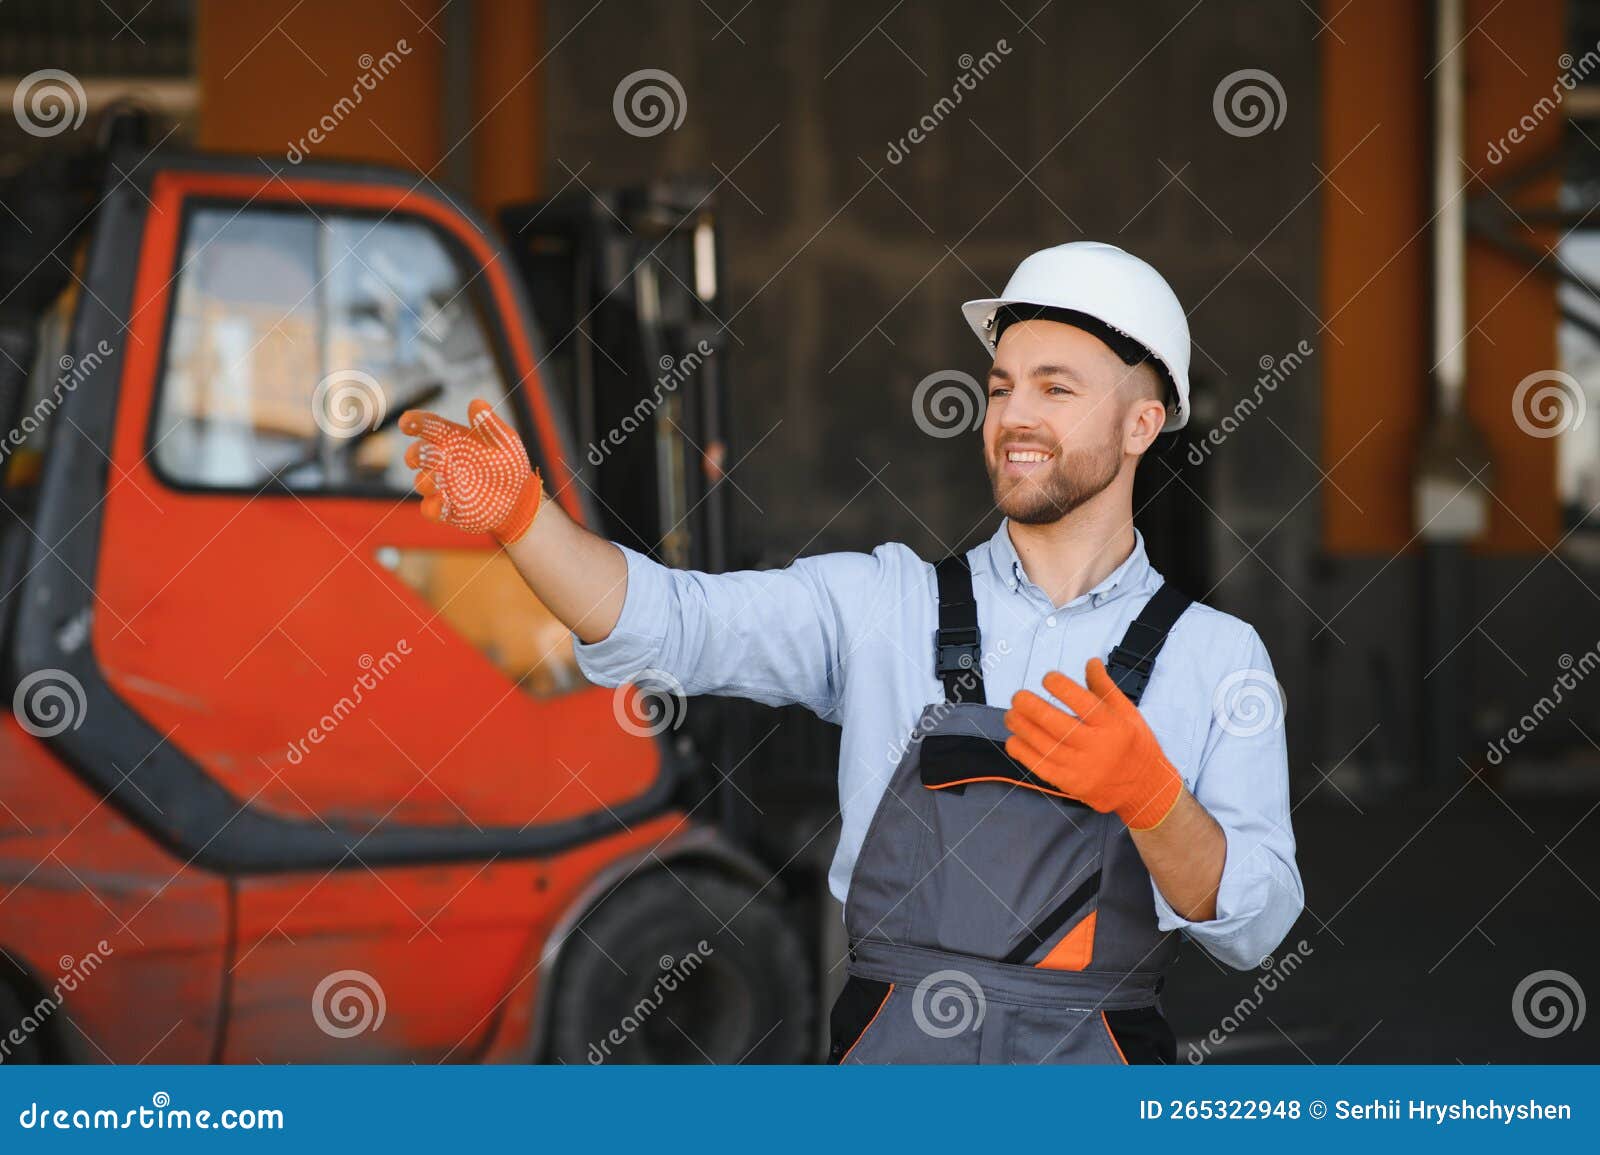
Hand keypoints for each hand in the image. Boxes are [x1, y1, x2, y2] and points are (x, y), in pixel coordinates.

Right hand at [399, 398, 544, 543]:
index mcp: (452, 439)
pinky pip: (431, 509)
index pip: (430, 426)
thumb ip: (490, 425)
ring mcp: (441, 485)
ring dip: (426, 481)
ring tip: (438, 480)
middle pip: (420, 454)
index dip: (415, 422)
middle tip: (419, 455)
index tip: (406, 422)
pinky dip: (433, 507)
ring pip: (423, 482)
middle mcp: (441, 461)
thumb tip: (477, 403)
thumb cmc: (508, 464)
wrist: (518, 498)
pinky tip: (443, 505)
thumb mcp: (505, 443)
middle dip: (416, 454)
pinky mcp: (445, 509)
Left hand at [1004, 658, 1182, 829]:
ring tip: (1011, 714)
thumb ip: (1106, 688)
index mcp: (1113, 726)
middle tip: (1018, 696)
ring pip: (1044, 745)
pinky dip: (1023, 752)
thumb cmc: (1135, 745)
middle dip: (1032, 707)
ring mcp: (1082, 768)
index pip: (1085, 703)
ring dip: (1022, 728)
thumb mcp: (1128, 713)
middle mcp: (1097, 748)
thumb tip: (1090, 662)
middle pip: (1057, 725)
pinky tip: (1013, 739)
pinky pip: (1040, 767)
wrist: (1144, 788)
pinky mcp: (1070, 784)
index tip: (1048, 678)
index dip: (1063, 688)